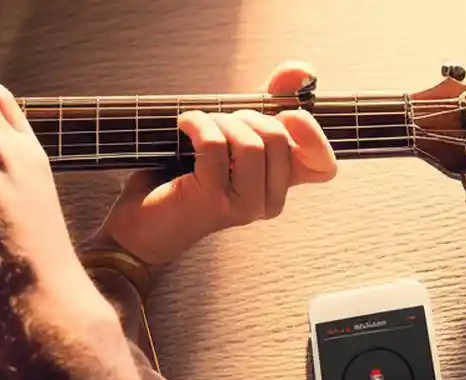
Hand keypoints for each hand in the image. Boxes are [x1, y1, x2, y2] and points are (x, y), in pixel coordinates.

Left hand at [98, 61, 337, 264]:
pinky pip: (215, 145)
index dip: (312, 134)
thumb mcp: (232, 133)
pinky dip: (197, 124)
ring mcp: (243, 206)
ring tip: (200, 125)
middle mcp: (267, 202)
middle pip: (281, 139)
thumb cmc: (183, 176)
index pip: (324, 166)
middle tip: (222, 118)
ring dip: (221, 121)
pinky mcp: (213, 201)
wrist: (141, 221)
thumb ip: (268, 103)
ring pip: (251, 143)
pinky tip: (184, 125)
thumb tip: (301, 72)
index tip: (289, 111)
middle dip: (248, 115)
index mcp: (278, 187)